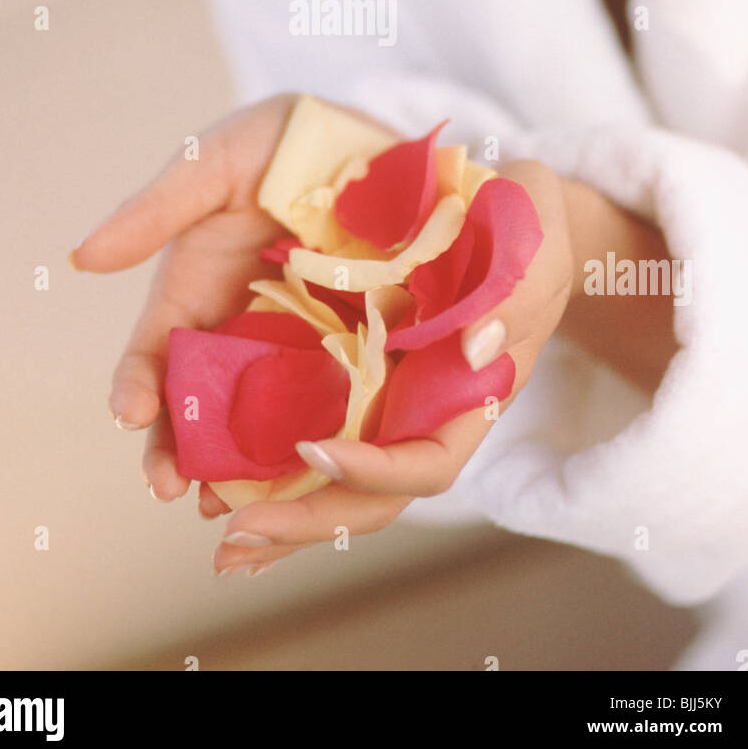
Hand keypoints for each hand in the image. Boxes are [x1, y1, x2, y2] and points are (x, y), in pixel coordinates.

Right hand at [70, 92, 401, 502]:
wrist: (373, 134)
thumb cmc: (283, 137)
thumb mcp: (214, 164)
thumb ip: (155, 209)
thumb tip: (82, 258)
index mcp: (197, 288)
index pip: (154, 354)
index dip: (138, 386)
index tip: (130, 412)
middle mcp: (240, 327)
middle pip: (199, 406)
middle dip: (180, 451)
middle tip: (171, 487)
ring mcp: (297, 342)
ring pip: (259, 420)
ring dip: (240, 465)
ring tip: (227, 501)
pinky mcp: (357, 348)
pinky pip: (330, 406)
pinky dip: (313, 444)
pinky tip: (307, 471)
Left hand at [209, 158, 575, 578]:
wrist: (508, 212)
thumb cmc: (526, 229)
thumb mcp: (531, 249)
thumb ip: (517, 297)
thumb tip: (480, 347)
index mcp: (471, 397)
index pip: (427, 462)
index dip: (375, 471)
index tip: (312, 450)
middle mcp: (423, 413)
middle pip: (369, 495)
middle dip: (306, 519)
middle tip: (233, 536)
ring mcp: (386, 399)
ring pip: (332, 477)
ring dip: (278, 510)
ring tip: (216, 536)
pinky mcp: (352, 373)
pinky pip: (308, 424)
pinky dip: (266, 458)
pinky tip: (216, 476)